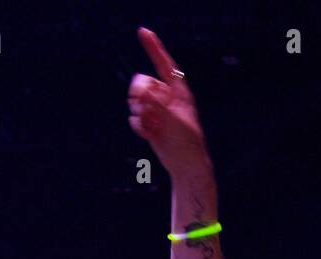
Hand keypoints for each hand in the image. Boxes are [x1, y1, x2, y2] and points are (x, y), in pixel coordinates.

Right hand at [128, 28, 208, 178]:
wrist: (186, 165)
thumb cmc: (186, 143)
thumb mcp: (173, 120)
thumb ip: (156, 103)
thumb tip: (140, 89)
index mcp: (179, 92)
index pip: (165, 65)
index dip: (154, 48)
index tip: (143, 31)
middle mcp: (167, 98)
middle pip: (141, 83)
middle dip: (139, 95)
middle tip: (145, 107)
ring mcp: (157, 110)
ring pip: (135, 102)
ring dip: (140, 115)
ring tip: (154, 128)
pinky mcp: (149, 123)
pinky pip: (134, 118)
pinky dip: (139, 127)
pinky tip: (150, 136)